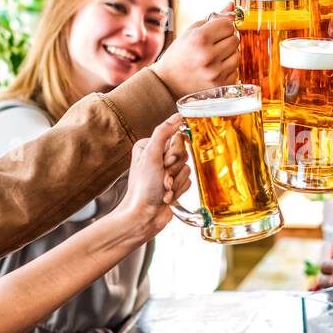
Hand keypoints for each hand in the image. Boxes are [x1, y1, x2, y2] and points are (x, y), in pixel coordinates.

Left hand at [119, 115, 190, 237]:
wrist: (144, 216)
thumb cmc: (143, 188)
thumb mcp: (151, 155)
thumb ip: (164, 132)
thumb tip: (177, 116)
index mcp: (150, 146)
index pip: (176, 139)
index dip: (174, 153)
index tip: (164, 163)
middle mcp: (158, 158)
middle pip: (184, 154)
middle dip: (175, 170)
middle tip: (162, 178)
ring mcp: (166, 172)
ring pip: (187, 169)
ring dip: (176, 182)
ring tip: (163, 189)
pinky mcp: (175, 185)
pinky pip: (189, 182)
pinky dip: (179, 190)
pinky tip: (167, 196)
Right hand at [150, 10, 239, 96]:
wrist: (168, 82)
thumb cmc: (180, 53)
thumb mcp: (192, 32)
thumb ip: (213, 18)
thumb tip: (232, 7)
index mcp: (200, 39)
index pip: (228, 24)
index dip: (223, 26)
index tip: (215, 31)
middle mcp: (208, 56)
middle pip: (235, 39)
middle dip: (226, 39)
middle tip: (213, 45)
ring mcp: (215, 73)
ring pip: (238, 54)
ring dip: (229, 54)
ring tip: (214, 57)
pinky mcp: (220, 86)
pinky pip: (235, 70)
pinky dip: (228, 68)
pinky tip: (215, 68)